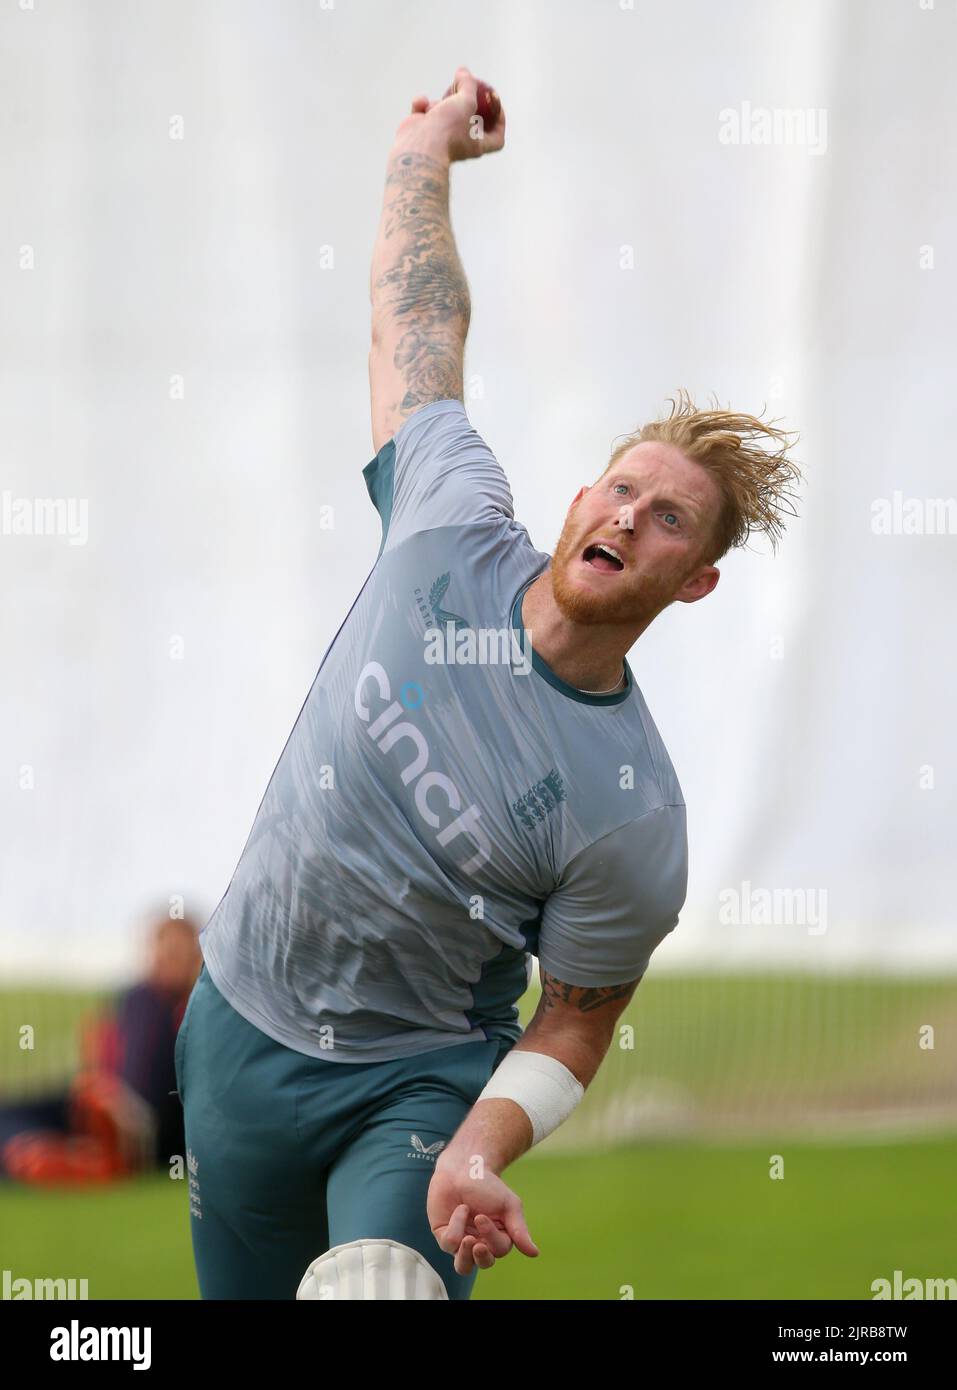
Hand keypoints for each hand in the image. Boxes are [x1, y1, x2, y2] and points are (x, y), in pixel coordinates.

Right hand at [394, 65, 505, 163]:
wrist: (418, 147)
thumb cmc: (447, 129)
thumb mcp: (466, 101)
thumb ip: (468, 85)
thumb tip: (463, 71)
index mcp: (477, 145)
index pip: (497, 139)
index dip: (500, 123)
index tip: (496, 106)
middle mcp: (460, 145)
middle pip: (468, 123)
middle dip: (463, 104)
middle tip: (462, 90)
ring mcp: (440, 141)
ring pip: (443, 115)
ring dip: (438, 104)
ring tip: (435, 106)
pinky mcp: (421, 134)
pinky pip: (424, 115)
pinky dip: (421, 106)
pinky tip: (420, 104)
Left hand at [427, 1159, 538, 1275]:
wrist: (463, 1167)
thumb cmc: (487, 1185)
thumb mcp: (508, 1205)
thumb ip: (519, 1230)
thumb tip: (535, 1253)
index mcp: (498, 1237)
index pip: (499, 1250)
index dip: (492, 1237)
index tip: (482, 1217)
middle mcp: (480, 1242)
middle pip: (483, 1263)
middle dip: (481, 1256)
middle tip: (478, 1244)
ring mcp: (461, 1241)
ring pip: (464, 1266)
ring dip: (466, 1258)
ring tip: (468, 1241)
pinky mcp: (444, 1235)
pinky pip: (449, 1243)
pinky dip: (455, 1226)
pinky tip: (459, 1209)